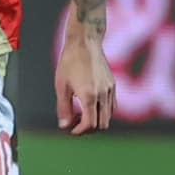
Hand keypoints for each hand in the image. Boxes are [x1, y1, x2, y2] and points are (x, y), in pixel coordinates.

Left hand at [55, 19, 115, 134]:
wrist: (85, 42)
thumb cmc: (70, 62)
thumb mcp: (61, 86)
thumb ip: (63, 108)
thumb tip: (64, 126)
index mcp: (89, 95)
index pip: (89, 124)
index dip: (80, 131)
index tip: (71, 130)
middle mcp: (103, 94)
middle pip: (102, 124)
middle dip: (88, 128)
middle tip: (75, 122)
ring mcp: (111, 90)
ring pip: (109, 116)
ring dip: (96, 120)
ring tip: (80, 112)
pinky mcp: (113, 85)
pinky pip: (112, 106)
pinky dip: (102, 111)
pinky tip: (90, 104)